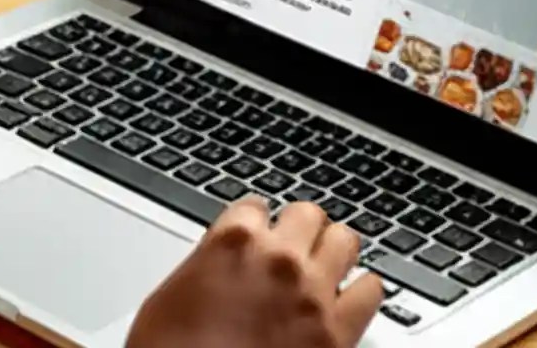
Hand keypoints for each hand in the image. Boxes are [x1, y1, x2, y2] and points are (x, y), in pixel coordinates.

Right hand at [126, 198, 382, 347]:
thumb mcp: (166, 301)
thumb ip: (204, 267)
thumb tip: (217, 264)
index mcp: (232, 244)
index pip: (255, 206)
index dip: (255, 223)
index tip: (257, 233)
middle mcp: (278, 259)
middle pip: (307, 214)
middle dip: (298, 231)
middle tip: (292, 249)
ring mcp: (312, 292)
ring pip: (345, 240)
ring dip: (333, 251)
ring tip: (325, 266)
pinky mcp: (337, 331)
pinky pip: (370, 290)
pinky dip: (361, 292)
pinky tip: (349, 299)